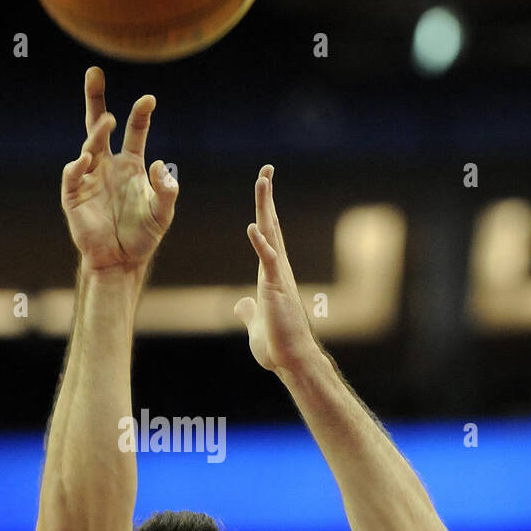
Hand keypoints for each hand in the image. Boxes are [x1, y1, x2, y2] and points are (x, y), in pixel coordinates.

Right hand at [61, 67, 178, 272]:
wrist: (121, 261)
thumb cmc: (142, 236)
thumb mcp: (163, 214)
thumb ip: (167, 191)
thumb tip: (162, 165)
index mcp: (130, 165)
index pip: (134, 131)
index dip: (140, 114)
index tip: (148, 99)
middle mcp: (108, 165)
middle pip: (99, 126)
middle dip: (96, 99)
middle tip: (94, 72)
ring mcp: (90, 178)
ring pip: (88, 146)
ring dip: (96, 133)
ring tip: (107, 122)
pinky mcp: (74, 195)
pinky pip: (73, 174)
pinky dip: (78, 164)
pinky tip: (87, 158)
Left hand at [234, 166, 315, 373]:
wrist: (290, 361)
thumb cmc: (277, 344)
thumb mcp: (255, 323)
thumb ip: (248, 311)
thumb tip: (240, 304)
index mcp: (270, 274)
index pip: (267, 234)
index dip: (265, 210)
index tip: (264, 186)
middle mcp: (277, 269)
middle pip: (272, 225)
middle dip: (267, 197)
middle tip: (266, 170)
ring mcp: (278, 277)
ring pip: (271, 234)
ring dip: (266, 207)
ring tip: (263, 182)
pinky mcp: (277, 289)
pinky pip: (269, 262)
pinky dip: (260, 244)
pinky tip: (252, 227)